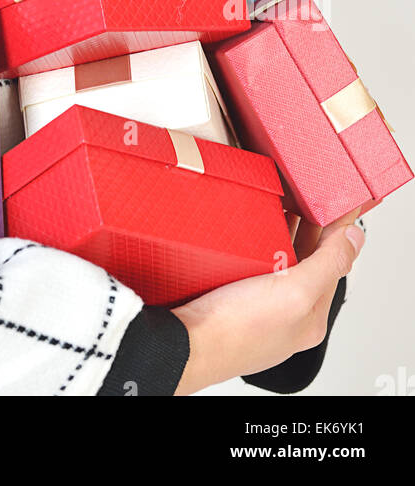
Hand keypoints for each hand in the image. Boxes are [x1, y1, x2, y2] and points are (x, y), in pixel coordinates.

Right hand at [170, 206, 364, 394]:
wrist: (184, 345)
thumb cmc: (235, 332)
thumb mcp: (294, 294)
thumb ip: (328, 265)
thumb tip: (354, 239)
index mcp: (308, 316)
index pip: (333, 264)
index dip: (337, 231)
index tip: (336, 202)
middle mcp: (284, 312)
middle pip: (305, 260)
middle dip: (310, 227)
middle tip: (307, 193)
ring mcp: (256, 304)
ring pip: (276, 260)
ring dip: (280, 232)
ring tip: (279, 202)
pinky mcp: (230, 295)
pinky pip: (249, 263)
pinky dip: (253, 243)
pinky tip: (246, 227)